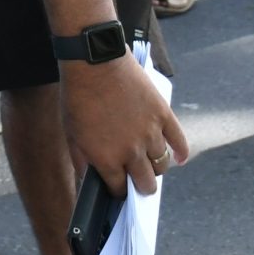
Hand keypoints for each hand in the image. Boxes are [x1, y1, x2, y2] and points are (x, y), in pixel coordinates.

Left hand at [58, 56, 185, 196]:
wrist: (93, 62)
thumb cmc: (77, 97)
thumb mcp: (71, 134)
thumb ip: (83, 162)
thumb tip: (90, 182)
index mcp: (107, 159)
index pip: (121, 190)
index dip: (120, 192)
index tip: (120, 190)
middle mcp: (132, 151)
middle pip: (147, 183)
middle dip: (142, 187)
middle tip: (139, 183)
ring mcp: (150, 133)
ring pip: (162, 164)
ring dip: (156, 167)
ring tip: (150, 163)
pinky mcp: (163, 115)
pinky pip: (180, 141)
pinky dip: (182, 153)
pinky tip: (180, 159)